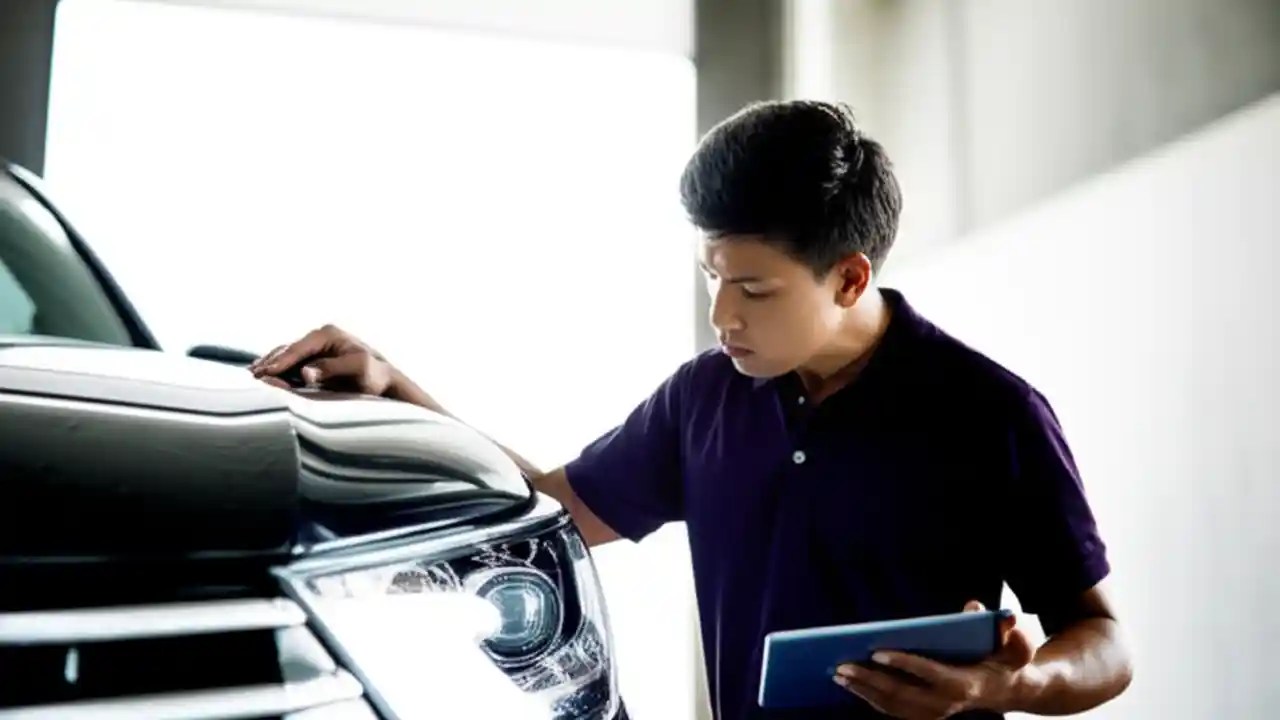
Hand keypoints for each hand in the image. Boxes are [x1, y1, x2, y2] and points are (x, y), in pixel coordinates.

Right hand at [249, 324, 397, 396]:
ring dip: (269, 365)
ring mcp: (315, 347)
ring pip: (286, 355)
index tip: (267, 373)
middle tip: (253, 376)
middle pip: (288, 350)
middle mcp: (319, 337)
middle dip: (270, 362)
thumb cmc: (373, 375)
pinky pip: (290, 363)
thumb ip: (331, 369)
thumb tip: (305, 372)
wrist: (383, 380)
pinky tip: (264, 376)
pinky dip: (276, 369)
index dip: (281, 361)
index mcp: (328, 334)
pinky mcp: (313, 358)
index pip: (298, 348)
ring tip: (253, 376)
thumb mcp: (357, 369)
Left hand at [833, 601, 1036, 718]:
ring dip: (863, 690)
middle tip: (841, 665)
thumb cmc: (1005, 660)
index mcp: (964, 683)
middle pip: (902, 695)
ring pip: (893, 706)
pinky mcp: (924, 715)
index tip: (877, 652)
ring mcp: (934, 713)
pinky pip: (892, 710)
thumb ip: (1007, 632)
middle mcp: (946, 703)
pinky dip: (870, 697)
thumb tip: (977, 606)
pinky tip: (850, 683)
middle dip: (869, 681)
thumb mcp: (1013, 646)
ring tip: (837, 673)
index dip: (903, 664)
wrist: (1006, 690)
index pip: (929, 674)